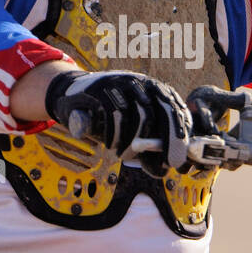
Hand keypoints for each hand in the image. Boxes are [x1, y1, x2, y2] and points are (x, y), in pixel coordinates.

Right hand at [45, 70, 191, 177]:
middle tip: (164, 166)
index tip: (177, 161)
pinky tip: (110, 145)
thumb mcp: (132, 126)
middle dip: (166, 142)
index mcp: (155, 89)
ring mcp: (123, 82)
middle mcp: (142, 82)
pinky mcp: (103, 88)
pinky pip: (116, 115)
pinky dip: (115, 135)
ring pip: (140, 116)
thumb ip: (148, 143)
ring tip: (124, 156)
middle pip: (163, 111)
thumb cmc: (107, 116)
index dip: (180, 136)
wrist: (72, 95)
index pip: (176, 110)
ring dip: (134, 142)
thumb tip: (164, 170)